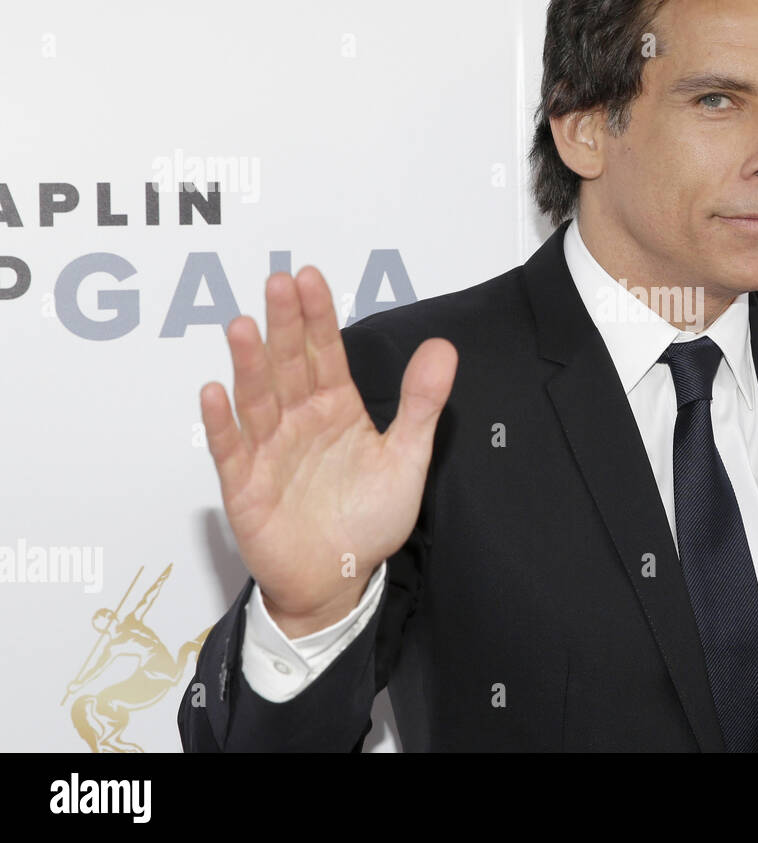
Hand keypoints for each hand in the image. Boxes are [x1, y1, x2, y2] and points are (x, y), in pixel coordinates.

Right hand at [199, 267, 456, 636]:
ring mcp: (269, 449)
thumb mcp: (406, 458)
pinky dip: (222, 423)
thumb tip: (444, 348)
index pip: (326, 352)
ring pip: (257, 398)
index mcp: (336, 408)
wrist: (338, 579)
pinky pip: (231, 449)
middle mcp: (299, 420)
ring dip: (248, 363)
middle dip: (284, 324)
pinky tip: (215, 393)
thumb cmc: (368, 518)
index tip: (310, 276)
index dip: (317, 316)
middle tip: (278, 282)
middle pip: (288, 364)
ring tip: (242, 326)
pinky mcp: (245, 485)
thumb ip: (421, 404)